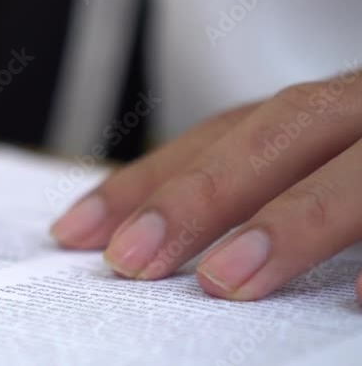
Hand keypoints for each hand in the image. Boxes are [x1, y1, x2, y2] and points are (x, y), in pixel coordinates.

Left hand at [51, 71, 361, 300]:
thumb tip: (154, 238)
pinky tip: (361, 299)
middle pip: (279, 134)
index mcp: (327, 109)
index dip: (149, 178)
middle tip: (131, 258)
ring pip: (359, 169)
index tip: (75, 231)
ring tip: (224, 280)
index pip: (224, 135)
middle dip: (199, 194)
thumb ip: (268, 176)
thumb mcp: (332, 151)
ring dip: (290, 222)